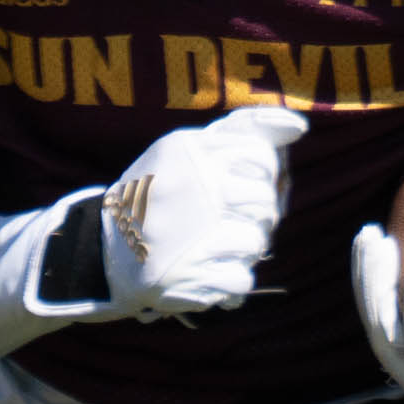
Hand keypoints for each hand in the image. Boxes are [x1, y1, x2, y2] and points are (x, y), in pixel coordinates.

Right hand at [104, 106, 307, 314]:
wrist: (104, 248)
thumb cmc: (160, 193)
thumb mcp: (188, 149)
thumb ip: (243, 131)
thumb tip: (298, 125)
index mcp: (188, 151)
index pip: (260, 156)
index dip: (263, 172)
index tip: (243, 179)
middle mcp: (188, 188)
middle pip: (264, 201)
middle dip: (257, 213)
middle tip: (229, 216)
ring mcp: (187, 235)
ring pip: (257, 241)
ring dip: (244, 246)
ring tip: (215, 242)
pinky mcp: (187, 277)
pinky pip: (242, 278)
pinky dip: (230, 278)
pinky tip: (207, 267)